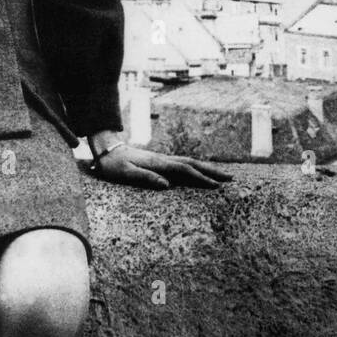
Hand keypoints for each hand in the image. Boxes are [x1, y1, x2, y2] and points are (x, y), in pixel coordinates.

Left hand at [91, 144, 232, 189]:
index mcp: (158, 163)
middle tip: (230, 178)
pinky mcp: (160, 162)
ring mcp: (163, 160)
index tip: (216, 186)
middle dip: (212, 171)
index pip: (185, 170)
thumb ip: (145, 178)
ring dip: (206, 168)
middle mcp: (164, 160)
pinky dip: (196, 168)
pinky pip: (183, 165)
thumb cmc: (113, 164)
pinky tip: (200, 173)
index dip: (201, 178)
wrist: (106, 149)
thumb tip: (167, 185)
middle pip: (193, 164)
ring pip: (190, 163)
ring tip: (221, 175)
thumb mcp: (125, 173)